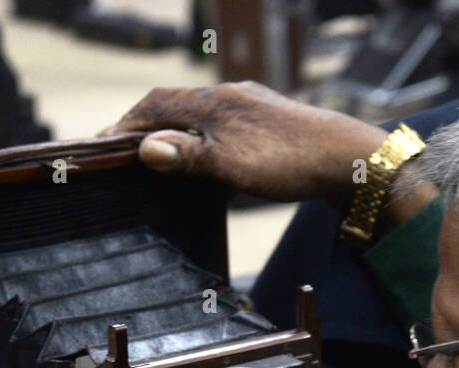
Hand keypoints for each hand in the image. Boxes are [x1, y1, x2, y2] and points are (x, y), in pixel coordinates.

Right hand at [103, 81, 389, 207]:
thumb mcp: (229, 164)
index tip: (107, 142)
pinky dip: (213, 153)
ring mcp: (256, 112)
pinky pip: (231, 137)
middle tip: (131, 155)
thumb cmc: (291, 160)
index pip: (157, 103)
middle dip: (153, 130)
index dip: (128, 122)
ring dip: (184, 142)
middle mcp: (234, 98)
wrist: (351, 162)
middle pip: (180, 108)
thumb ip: (187, 156)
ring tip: (169, 169)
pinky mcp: (275, 130)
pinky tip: (218, 177)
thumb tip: (145, 148)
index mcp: (215, 101)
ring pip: (207, 123)